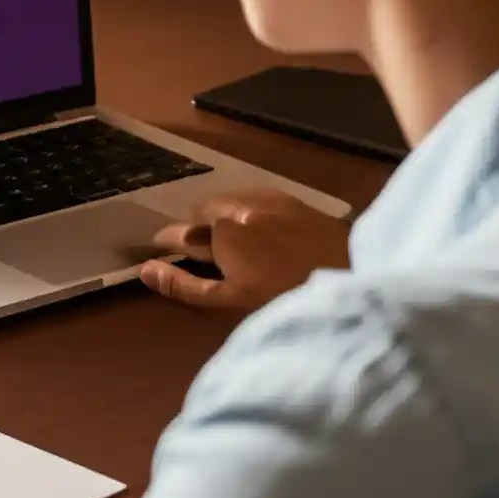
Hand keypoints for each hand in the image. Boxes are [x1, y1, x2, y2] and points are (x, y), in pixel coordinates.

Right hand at [140, 188, 349, 311]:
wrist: (353, 278)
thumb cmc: (285, 296)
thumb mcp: (229, 300)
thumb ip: (184, 284)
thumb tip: (146, 270)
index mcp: (221, 230)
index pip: (179, 233)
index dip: (166, 243)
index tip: (158, 249)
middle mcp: (239, 206)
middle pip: (203, 214)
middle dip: (197, 230)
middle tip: (203, 255)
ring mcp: (267, 199)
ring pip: (228, 202)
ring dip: (221, 217)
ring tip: (230, 243)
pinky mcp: (292, 199)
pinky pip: (254, 197)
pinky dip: (245, 209)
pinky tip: (257, 229)